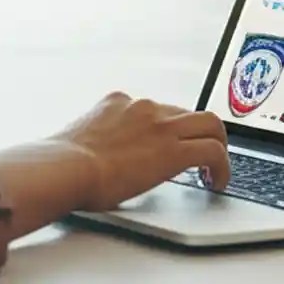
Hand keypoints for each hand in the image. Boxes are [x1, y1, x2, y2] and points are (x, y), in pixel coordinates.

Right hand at [51, 91, 229, 210]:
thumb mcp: (78, 141)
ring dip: (216, 144)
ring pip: (209, 124)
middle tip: (201, 153)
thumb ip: (93, 142)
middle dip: (197, 132)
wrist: (65, 168)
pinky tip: (218, 181)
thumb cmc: (61, 163)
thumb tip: (90, 159)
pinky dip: (222, 165)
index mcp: (117, 103)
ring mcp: (160, 124)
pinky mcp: (173, 149)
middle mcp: (142, 107)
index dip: (167, 128)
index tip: (167, 142)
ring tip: (216, 167)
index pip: (155, 108)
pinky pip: (213, 150)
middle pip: (186, 111)